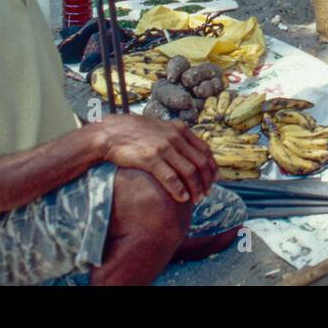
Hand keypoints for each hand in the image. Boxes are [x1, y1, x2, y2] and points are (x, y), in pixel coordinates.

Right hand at [97, 114, 216, 203]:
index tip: (215, 179)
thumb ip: (176, 137)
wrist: (111, 132)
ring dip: (196, 188)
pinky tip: (182, 199)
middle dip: (206, 180)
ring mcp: (163, 148)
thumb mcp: (161, 128)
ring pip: (189, 172)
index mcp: (180, 129)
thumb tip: (190, 152)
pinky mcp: (150, 159)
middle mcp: (175, 137)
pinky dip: (179, 190)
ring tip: (197, 199)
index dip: (212, 166)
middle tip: (206, 193)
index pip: (204, 150)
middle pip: (200, 162)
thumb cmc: (136, 132)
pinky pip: (170, 178)